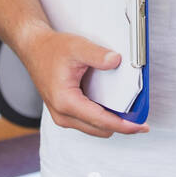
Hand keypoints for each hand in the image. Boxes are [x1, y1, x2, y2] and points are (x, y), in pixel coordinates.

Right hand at [22, 28, 149, 137]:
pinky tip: (112, 107)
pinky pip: (88, 122)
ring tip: (129, 112)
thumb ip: (98, 55)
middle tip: (140, 116)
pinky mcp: (65, 113)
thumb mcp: (77, 47)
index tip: (141, 126)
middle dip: (121, 125)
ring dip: (111, 122)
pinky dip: (102, 118)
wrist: (34, 49)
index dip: (124, 125)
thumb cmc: (51, 50)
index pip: (101, 121)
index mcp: (66, 102)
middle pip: (100, 130)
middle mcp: (62, 114)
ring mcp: (62, 116)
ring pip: (95, 129)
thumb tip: (116, 61)